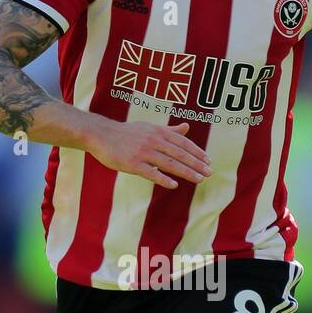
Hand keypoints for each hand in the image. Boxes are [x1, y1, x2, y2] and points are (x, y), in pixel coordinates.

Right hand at [86, 117, 211, 187]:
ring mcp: (143, 152)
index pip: (183, 142)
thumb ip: (169, 130)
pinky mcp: (132, 164)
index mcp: (158, 131)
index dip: (197, 152)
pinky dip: (163, 179)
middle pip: (179, 153)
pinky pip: (151, 173)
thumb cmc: (127, 133)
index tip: (208, 161)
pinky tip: (174, 185)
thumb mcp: (149, 127)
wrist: (102, 135)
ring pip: (169, 163)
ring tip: (199, 179)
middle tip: (209, 172)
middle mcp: (153, 140)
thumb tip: (187, 127)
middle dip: (196, 164)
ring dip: (186, 172)